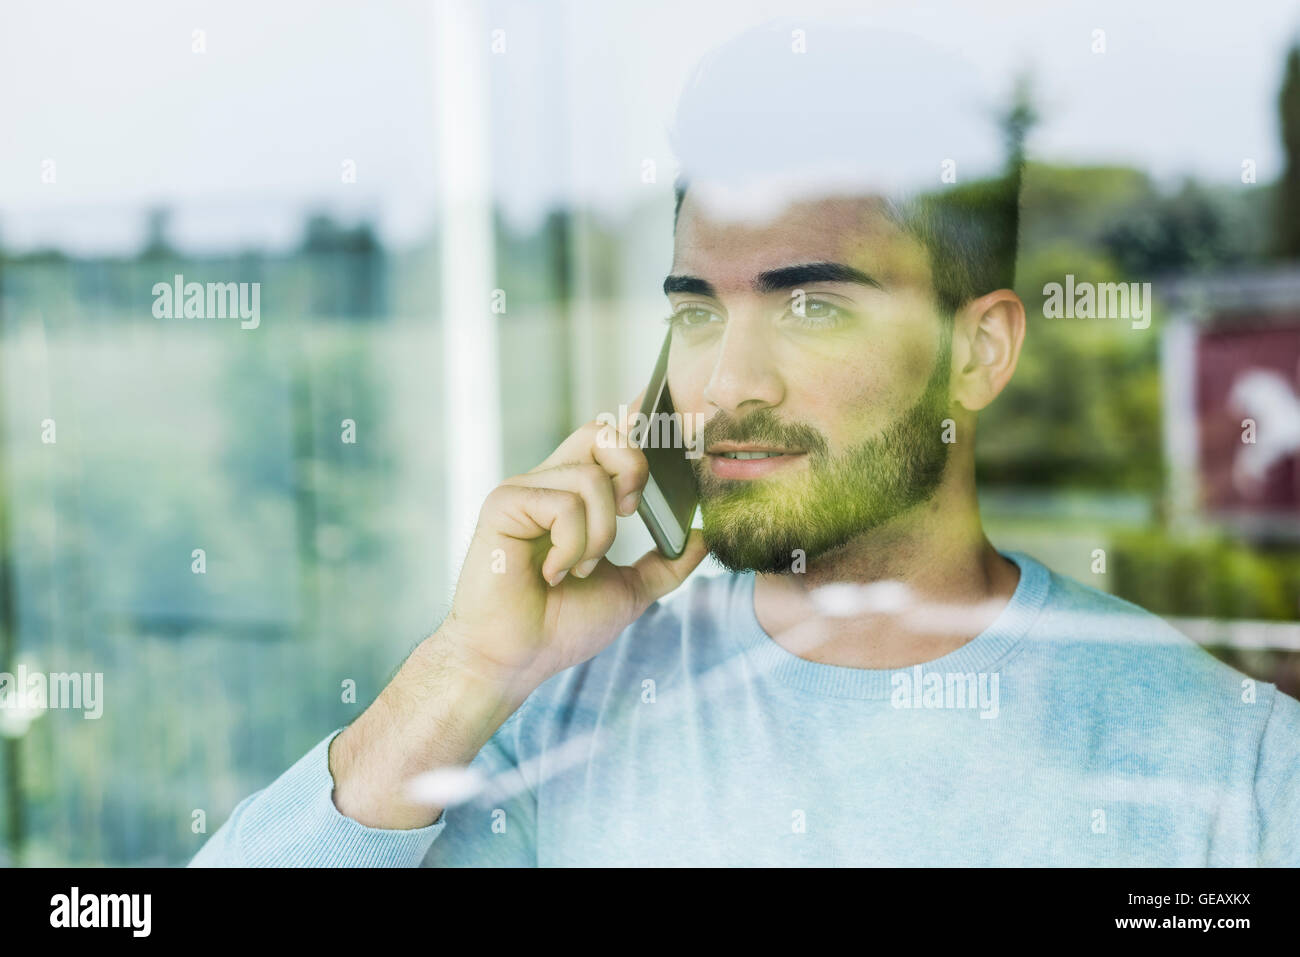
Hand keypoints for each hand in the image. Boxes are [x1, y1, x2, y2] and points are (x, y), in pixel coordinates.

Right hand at [441, 393, 706, 698]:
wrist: (516, 660)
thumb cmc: (560, 626)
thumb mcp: (629, 591)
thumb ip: (665, 563)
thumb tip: (703, 536)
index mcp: (574, 496)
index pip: (609, 438)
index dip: (638, 433)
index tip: (662, 462)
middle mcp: (548, 484)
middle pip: (601, 432)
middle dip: (632, 469)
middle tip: (629, 516)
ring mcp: (523, 491)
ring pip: (590, 478)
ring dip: (599, 535)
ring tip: (579, 569)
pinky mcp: (503, 505)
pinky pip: (563, 505)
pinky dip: (571, 547)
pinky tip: (553, 574)